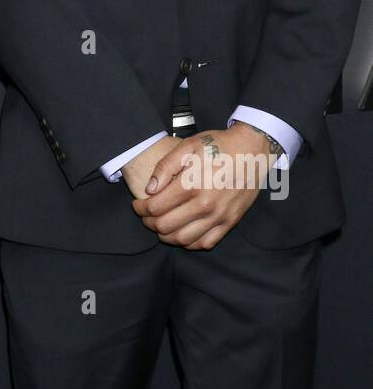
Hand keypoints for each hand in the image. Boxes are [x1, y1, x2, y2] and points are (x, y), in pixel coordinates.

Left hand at [130, 123, 274, 248]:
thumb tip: (150, 189)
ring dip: (166, 236)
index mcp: (191, 185)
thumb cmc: (217, 145)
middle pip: (166, 227)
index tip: (137, 205)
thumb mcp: (188, 146)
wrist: (252, 150)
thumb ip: (165, 168)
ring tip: (161, 225)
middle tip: (146, 216)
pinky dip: (189, 242)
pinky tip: (182, 232)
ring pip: (183, 239)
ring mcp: (219, 216)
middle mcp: (205, 205)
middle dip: (149, 223)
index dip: (140, 209)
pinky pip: (206, 243)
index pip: (155, 208)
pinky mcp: (230, 222)